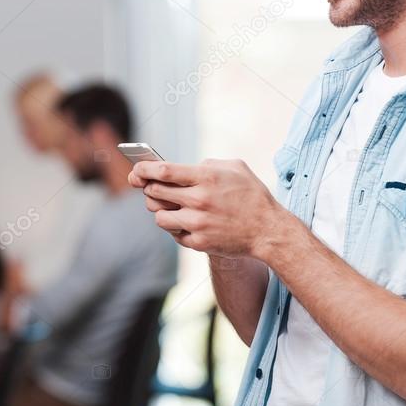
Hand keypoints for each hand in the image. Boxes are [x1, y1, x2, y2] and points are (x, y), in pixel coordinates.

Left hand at [129, 159, 284, 258]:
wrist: (269, 231)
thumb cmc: (253, 196)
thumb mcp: (235, 167)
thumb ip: (208, 163)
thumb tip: (185, 168)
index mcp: (206, 178)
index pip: (163, 171)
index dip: (143, 169)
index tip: (136, 170)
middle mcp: (199, 200)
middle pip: (154, 192)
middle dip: (148, 188)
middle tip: (150, 187)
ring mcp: (197, 224)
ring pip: (159, 217)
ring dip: (159, 210)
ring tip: (170, 206)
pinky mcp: (198, 242)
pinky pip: (173, 233)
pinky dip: (175, 226)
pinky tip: (186, 221)